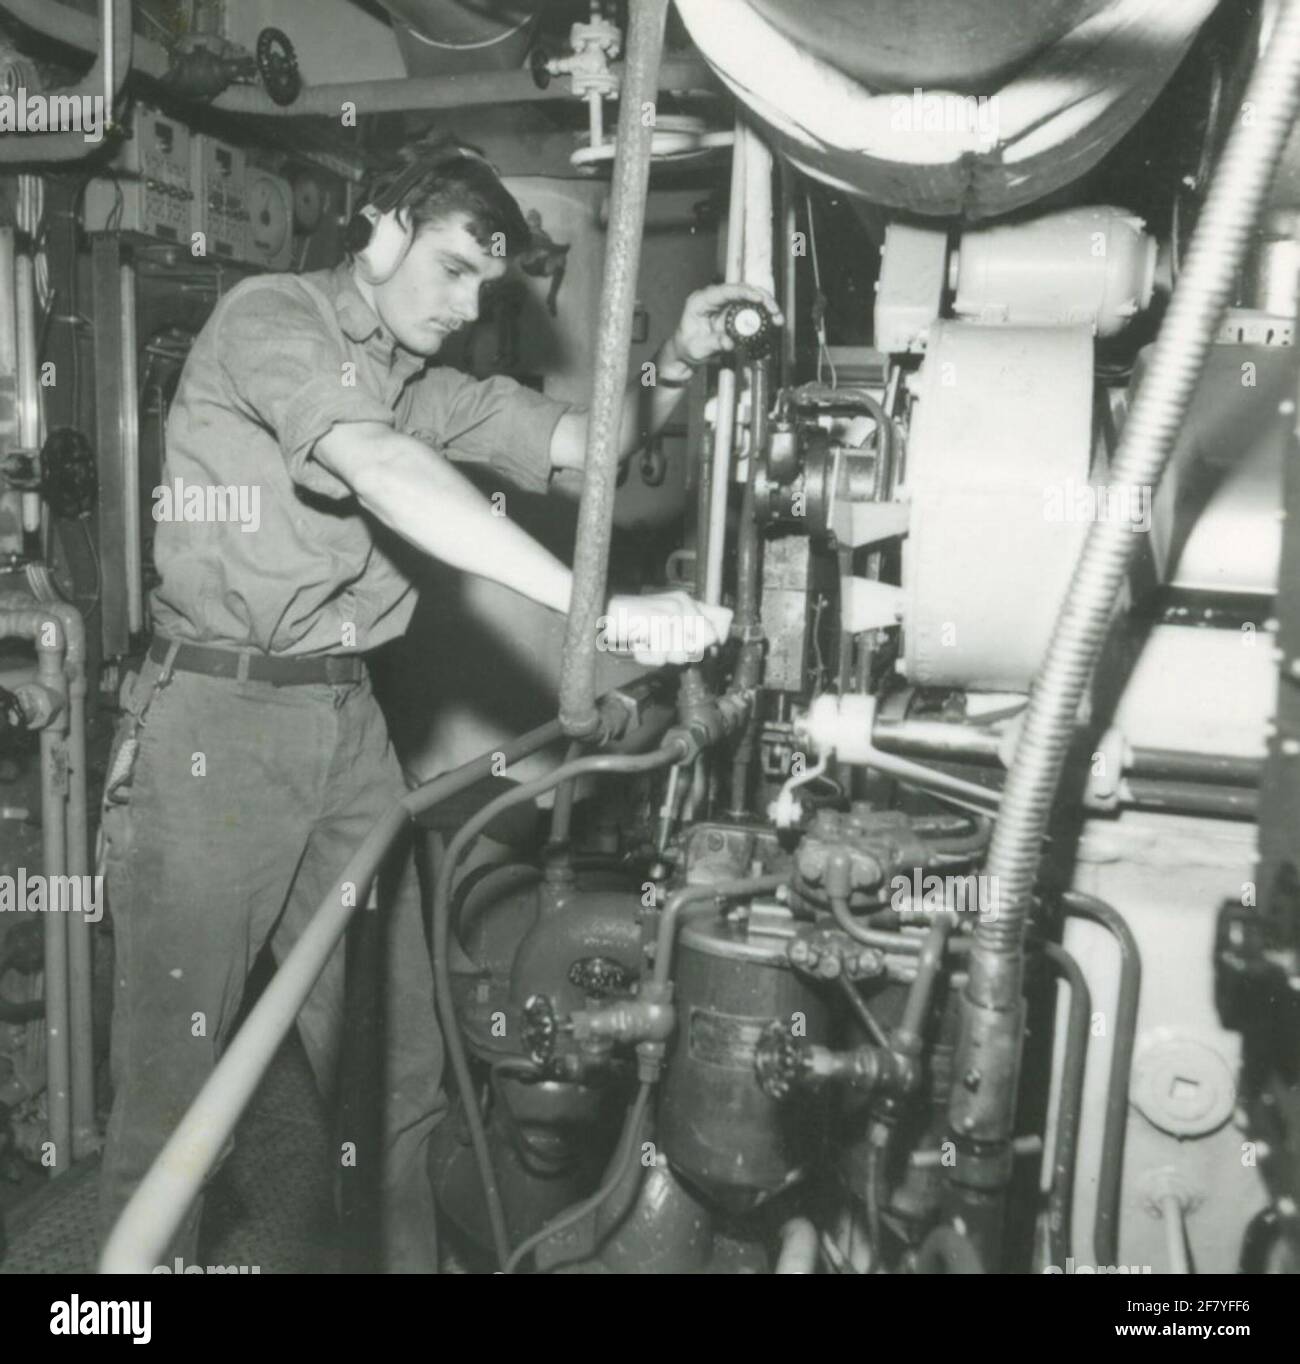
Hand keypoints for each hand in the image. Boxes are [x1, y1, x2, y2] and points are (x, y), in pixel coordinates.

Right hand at [600, 590, 733, 666]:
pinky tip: (640, 646)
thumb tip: (715, 640)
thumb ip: (689, 630)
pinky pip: (664, 654)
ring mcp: (672, 611)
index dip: (716, 639)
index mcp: (687, 601)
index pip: (722, 620)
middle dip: (684, 652)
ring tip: (648, 644)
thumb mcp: (665, 624)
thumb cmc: (634, 623)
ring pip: (684, 652)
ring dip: (662, 655)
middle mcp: (683, 603)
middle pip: (705, 642)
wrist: (606, 616)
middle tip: (663, 646)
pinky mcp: (660, 621)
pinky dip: (649, 657)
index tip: (699, 647)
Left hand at [670, 283, 784, 367]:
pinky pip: (750, 309)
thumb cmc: (688, 347)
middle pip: (741, 290)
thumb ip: (713, 344)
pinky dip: (762, 315)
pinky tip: (773, 322)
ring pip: (749, 298)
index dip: (743, 292)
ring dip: (765, 306)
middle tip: (774, 311)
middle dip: (761, 298)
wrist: (687, 352)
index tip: (758, 298)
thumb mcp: (698, 348)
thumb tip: (729, 343)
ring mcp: (724, 304)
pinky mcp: (732, 312)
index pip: (724, 291)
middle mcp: (714, 298)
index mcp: (701, 301)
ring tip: (778, 319)